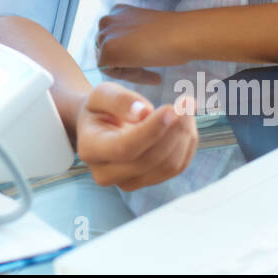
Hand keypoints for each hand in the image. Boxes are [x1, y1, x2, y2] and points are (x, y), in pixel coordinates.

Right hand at [76, 82, 197, 190]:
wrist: (100, 127)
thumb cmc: (101, 108)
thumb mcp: (102, 94)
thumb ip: (119, 100)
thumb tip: (144, 113)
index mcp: (90, 149)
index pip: (125, 147)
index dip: (151, 130)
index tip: (172, 109)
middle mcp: (105, 173)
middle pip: (150, 159)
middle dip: (174, 130)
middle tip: (186, 102)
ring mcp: (128, 182)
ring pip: (168, 166)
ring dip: (184, 136)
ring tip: (186, 109)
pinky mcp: (148, 182)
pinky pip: (178, 167)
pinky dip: (187, 144)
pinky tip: (185, 123)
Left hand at [96, 4, 194, 68]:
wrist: (183, 34)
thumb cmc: (174, 34)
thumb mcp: (147, 31)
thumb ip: (132, 38)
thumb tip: (127, 52)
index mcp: (118, 12)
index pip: (112, 39)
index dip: (130, 55)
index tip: (150, 63)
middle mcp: (108, 19)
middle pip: (107, 51)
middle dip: (127, 63)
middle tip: (154, 73)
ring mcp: (105, 34)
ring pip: (108, 61)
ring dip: (130, 71)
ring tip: (156, 76)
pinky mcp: (107, 51)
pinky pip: (110, 72)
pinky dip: (130, 77)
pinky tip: (153, 76)